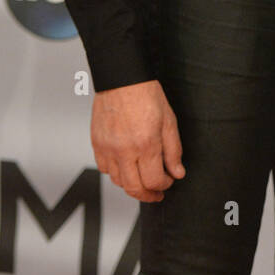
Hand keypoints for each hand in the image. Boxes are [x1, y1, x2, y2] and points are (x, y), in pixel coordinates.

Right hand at [91, 79, 184, 202]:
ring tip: (143, 181)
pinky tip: (126, 167)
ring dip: (132, 185)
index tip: (169, 180)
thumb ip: (173, 151)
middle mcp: (124, 150)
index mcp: (146, 144)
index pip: (154, 180)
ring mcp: (108, 148)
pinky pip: (104, 169)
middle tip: (157, 194)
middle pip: (134, 188)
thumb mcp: (169, 121)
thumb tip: (177, 172)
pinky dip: (116, 173)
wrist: (122, 79)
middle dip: (148, 195)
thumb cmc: (146, 95)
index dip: (164, 185)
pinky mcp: (97, 144)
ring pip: (118, 181)